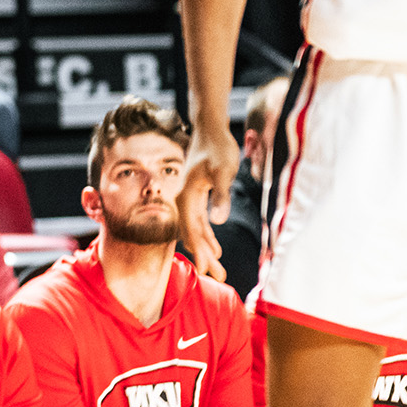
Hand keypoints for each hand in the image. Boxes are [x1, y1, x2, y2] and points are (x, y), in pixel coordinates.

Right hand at [175, 121, 239, 282]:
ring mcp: (187, 197)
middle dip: (205, 256)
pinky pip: (198, 221)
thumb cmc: (218, 147)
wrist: (210, 128)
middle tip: (219, 277)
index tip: (210, 271)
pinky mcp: (195, 195)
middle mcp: (182, 199)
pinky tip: (215, 247)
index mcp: (186, 196)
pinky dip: (206, 235)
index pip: (193, 231)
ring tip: (218, 269)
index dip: (202, 252)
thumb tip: (219, 221)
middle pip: (191, 234)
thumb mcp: (224, 171)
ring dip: (206, 249)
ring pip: (194, 230)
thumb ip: (221, 196)